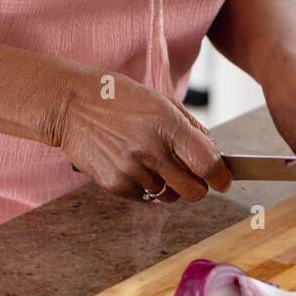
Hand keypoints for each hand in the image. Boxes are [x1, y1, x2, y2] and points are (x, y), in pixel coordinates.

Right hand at [51, 70, 231, 202]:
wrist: (71, 105)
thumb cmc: (119, 99)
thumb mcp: (161, 101)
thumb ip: (191, 129)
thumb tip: (214, 155)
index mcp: (168, 125)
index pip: (208, 164)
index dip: (221, 176)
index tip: (223, 180)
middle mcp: (151, 150)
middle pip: (193, 191)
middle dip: (198, 186)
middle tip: (191, 175)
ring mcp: (131, 170)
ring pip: (168, 196)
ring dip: (167, 184)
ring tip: (151, 161)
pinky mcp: (114, 184)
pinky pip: (143, 196)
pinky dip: (143, 185)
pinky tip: (131, 164)